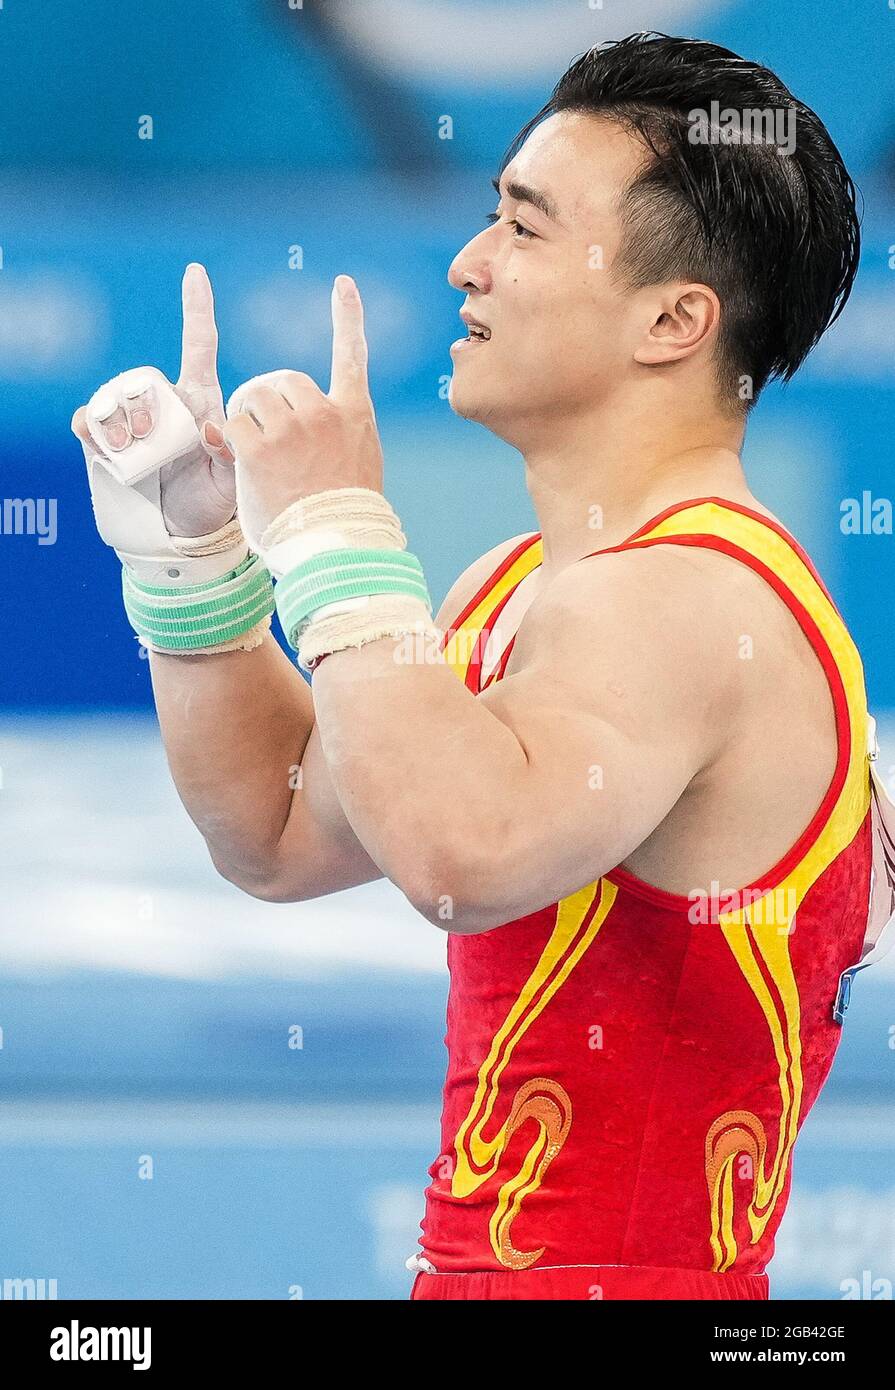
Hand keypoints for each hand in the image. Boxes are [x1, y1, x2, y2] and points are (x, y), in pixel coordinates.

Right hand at [72, 263, 236, 540]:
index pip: (198, 345)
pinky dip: (90, 424)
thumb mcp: (234, 481)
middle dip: (145, 403)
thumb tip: (210, 430)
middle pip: (146, 377)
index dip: (197, 309)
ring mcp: (133, 420)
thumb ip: (232, 455)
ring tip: (135, 450)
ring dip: (122, 422)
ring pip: (117, 397)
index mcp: (199, 400)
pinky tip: (94, 432)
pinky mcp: (106, 442)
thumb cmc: (216, 501)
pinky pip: (91, 420)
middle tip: (153, 438)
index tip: (196, 274)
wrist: (184, 533)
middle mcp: (164, 402)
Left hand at [223, 276, 383, 549]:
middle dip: (272, 404)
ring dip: (250, 422)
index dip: (347, 318)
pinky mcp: (259, 446)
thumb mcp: (360, 464)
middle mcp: (324, 412)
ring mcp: (291, 427)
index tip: (343, 286)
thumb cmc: (348, 514)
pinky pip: (234, 427)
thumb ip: (338, 433)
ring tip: (261, 459)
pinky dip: (232, 443)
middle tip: (272, 441)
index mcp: (355, 414)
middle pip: (286, 381)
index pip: (352, 354)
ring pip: (256, 401)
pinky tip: (246, 464)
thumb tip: (318, 425)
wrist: (335, 543)